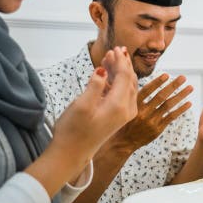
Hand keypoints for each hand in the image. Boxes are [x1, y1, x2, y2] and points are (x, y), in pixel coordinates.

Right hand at [29, 47, 137, 196]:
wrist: (72, 154)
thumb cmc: (73, 131)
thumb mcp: (81, 105)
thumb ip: (94, 85)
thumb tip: (103, 69)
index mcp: (119, 105)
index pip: (125, 76)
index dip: (120, 60)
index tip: (114, 48)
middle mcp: (127, 109)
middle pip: (130, 79)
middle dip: (123, 63)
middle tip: (116, 50)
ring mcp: (124, 114)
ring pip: (127, 86)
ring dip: (120, 72)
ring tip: (111, 59)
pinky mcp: (119, 117)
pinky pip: (123, 94)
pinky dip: (117, 82)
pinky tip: (108, 75)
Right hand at [112, 73, 193, 154]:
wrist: (124, 142)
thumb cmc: (126, 120)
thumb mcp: (126, 107)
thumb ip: (134, 93)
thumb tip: (139, 77)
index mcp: (134, 105)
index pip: (147, 91)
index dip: (157, 82)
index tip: (167, 75)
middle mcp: (143, 112)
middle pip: (161, 96)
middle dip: (173, 86)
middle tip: (183, 77)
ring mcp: (151, 121)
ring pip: (168, 105)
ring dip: (181, 95)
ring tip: (190, 87)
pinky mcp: (158, 129)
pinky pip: (171, 116)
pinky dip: (181, 109)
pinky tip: (188, 103)